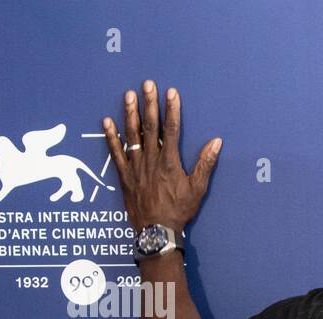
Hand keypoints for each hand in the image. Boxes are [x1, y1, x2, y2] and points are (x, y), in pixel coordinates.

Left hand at [102, 80, 221, 233]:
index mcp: (169, 162)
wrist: (157, 230)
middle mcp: (151, 160)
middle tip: (147, 84)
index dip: (171, 109)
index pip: (171, 129)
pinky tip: (107, 121)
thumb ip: (205, 163)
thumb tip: (216, 142)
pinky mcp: (125, 175)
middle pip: (150, 126)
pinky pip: (115, 153)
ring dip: (130, 113)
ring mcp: (136, 166)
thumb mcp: (198, 188)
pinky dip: (110, 137)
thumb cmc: (179, 210)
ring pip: (132, 135)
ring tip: (129, 95)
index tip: (171, 92)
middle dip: (149, 104)